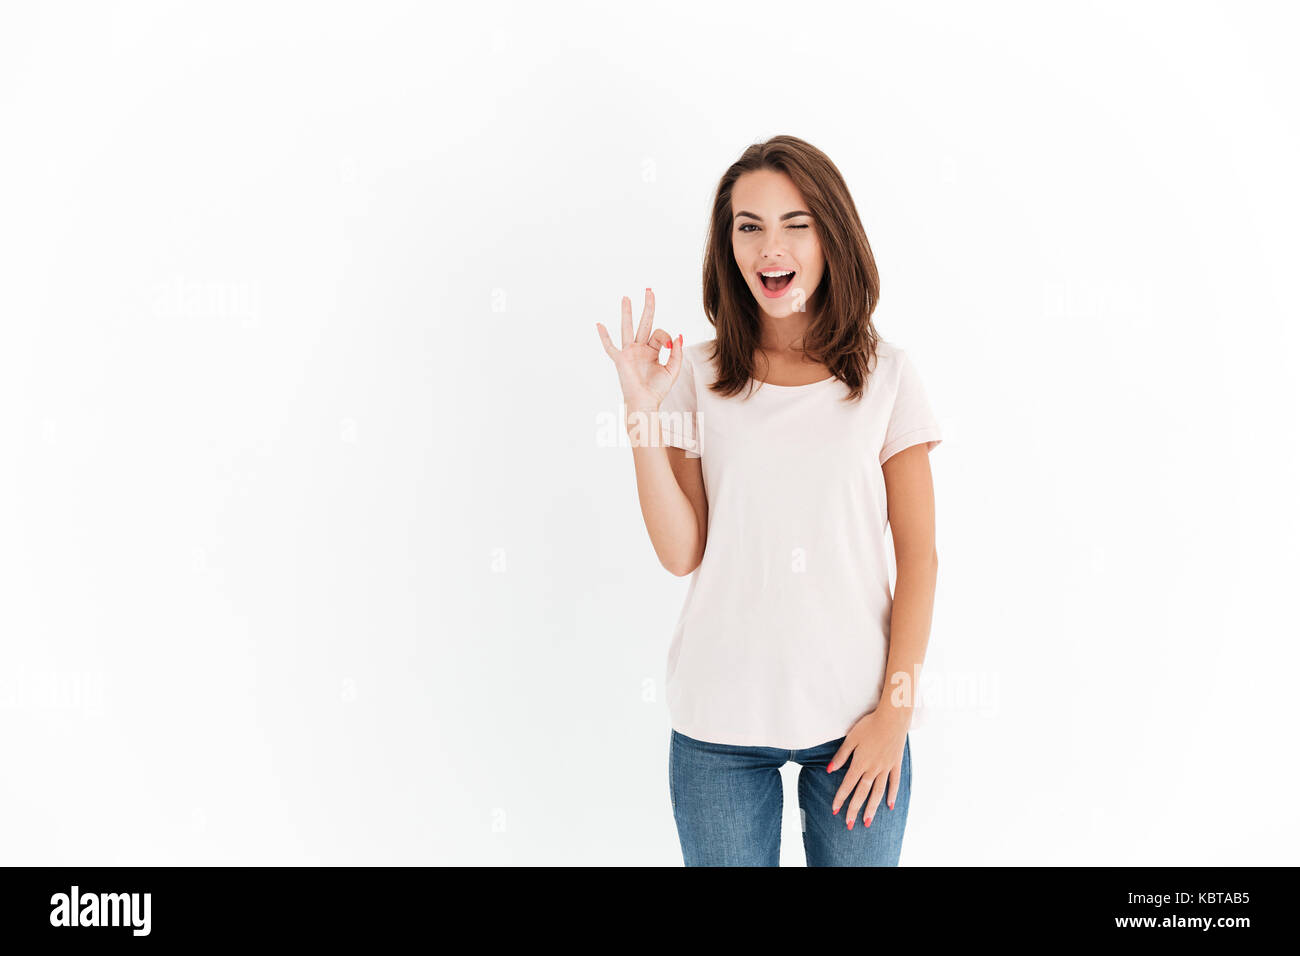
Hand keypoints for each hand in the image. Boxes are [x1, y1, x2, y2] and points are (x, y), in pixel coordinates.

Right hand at [595, 288, 681, 414]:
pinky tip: (599, 324)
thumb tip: (678, 335)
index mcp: (652, 350)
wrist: (645, 402)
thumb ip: (676, 353)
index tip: (669, 344)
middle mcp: (640, 348)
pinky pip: (610, 346)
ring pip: (628, 328)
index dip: (665, 335)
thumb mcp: (672, 369)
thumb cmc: (657, 389)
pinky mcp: (620, 359)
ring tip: (626, 297)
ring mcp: (629, 352)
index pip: (660, 333)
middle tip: (649, 290)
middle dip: (647, 306)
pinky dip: (604, 336)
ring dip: (627, 312)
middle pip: (644, 322)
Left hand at [827, 704, 911, 828]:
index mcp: (860, 763)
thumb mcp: (851, 738)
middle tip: (849, 824)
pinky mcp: (896, 765)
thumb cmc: (869, 725)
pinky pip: (894, 783)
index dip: (840, 798)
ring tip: (867, 822)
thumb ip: (841, 756)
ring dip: (871, 808)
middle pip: (862, 793)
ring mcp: (886, 768)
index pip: (847, 785)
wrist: (892, 718)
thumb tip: (829, 770)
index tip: (834, 810)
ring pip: (878, 793)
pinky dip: (892, 795)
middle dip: (854, 809)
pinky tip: (889, 806)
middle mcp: (873, 769)